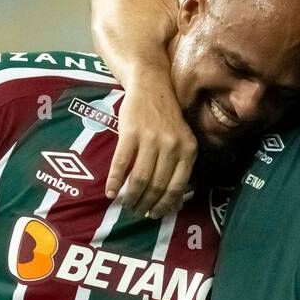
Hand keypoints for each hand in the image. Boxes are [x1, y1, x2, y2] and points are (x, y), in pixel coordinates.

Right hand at [106, 75, 197, 218]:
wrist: (151, 83)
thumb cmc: (166, 118)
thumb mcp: (182, 140)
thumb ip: (180, 167)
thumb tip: (176, 203)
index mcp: (188, 150)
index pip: (176, 187)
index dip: (164, 205)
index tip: (155, 215)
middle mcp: (172, 145)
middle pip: (157, 185)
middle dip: (146, 204)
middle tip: (137, 212)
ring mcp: (151, 138)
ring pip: (141, 178)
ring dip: (132, 196)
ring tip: (126, 205)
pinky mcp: (131, 132)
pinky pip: (122, 163)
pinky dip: (115, 181)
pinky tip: (110, 192)